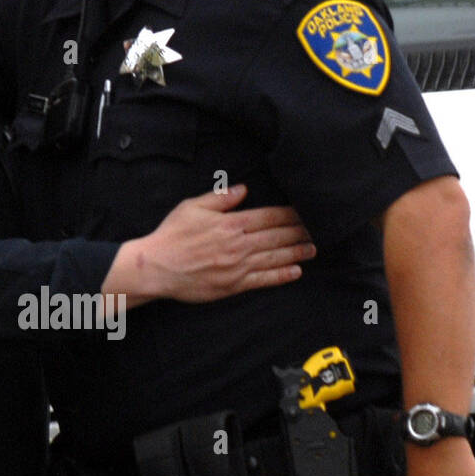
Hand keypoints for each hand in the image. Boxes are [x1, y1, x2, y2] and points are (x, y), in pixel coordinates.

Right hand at [104, 185, 314, 303]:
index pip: (269, 217)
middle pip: (277, 237)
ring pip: (275, 258)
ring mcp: (238, 267)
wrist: (156, 267)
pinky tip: (295, 271)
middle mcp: (239, 245)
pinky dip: (281, 276)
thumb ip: (220, 198)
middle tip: (317, 230)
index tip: (304, 212)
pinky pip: (263, 280)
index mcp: (231, 224)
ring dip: (296, 252)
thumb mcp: (192, 207)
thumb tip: (242, 190)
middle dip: (299, 232)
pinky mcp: (233, 285)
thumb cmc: (172, 236)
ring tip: (313, 248)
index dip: (290, 214)